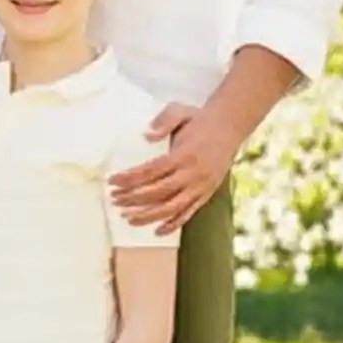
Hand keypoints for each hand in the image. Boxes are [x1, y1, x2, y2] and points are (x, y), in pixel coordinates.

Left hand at [109, 102, 240, 234]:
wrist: (230, 126)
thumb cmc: (199, 118)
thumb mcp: (180, 110)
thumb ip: (163, 121)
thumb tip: (146, 136)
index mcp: (184, 154)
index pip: (151, 171)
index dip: (129, 178)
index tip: (112, 181)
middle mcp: (193, 174)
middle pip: (158, 192)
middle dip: (133, 198)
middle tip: (114, 199)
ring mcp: (201, 186)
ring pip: (172, 208)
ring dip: (148, 216)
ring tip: (128, 218)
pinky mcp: (206, 194)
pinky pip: (189, 213)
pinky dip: (173, 224)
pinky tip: (157, 231)